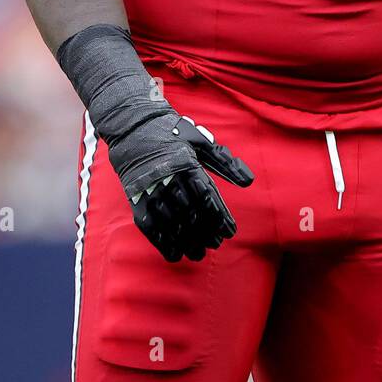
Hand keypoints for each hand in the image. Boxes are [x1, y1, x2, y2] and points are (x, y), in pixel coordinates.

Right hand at [128, 115, 253, 262]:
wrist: (134, 127)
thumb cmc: (174, 135)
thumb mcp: (201, 143)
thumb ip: (224, 162)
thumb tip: (248, 181)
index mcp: (186, 164)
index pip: (207, 196)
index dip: (219, 216)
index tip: (229, 231)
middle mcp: (168, 179)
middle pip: (190, 212)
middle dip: (205, 232)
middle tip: (216, 245)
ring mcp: (150, 189)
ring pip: (171, 222)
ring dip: (186, 241)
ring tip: (199, 254)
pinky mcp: (135, 198)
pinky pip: (149, 225)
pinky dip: (161, 242)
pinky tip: (174, 254)